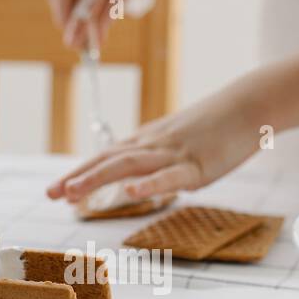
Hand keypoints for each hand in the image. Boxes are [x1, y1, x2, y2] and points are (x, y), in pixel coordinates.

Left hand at [46, 54, 298, 203]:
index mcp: (148, 142)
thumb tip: (138, 181)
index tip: (55, 190)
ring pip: (129, 166)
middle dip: (77, 178)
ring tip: (73, 194)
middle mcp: (153, 146)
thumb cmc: (217, 125)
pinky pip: (170, 177)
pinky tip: (130, 194)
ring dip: (98, 179)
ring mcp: (174, 154)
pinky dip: (149, 186)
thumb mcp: (179, 143)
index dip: (79, 173)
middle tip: (50, 195)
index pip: (105, 158)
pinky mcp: (198, 165)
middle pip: (108, 161)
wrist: (249, 104)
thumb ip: (157, 161)